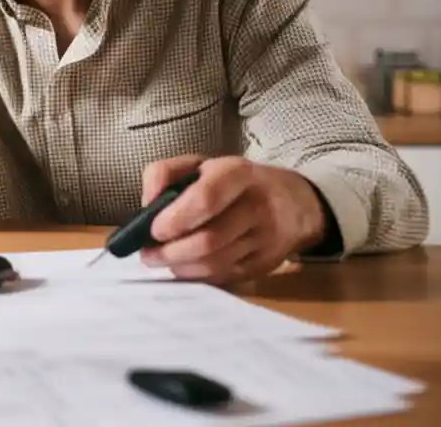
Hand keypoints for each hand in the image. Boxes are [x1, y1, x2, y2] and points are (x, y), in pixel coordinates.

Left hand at [138, 155, 327, 284]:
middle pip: (208, 240)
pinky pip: (223, 277)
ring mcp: (264, 239)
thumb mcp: (200, 164)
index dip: (175, 219)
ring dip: (180, 266)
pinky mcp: (264, 265)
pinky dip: (197, 276)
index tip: (154, 229)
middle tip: (148, 254)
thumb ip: (165, 173)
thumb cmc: (234, 182)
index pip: (206, 199)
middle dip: (171, 251)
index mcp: (237, 173)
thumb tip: (147, 203)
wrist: (293, 203)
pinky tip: (185, 267)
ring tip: (163, 260)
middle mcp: (256, 206)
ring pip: (214, 263)